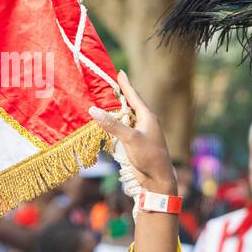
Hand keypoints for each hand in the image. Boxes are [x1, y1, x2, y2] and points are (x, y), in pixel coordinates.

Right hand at [89, 71, 176, 192]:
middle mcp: (144, 122)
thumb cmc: (149, 156)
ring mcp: (140, 133)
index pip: (134, 96)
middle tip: (105, 85)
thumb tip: (93, 109)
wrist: (158, 179)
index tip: (119, 72)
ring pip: (125, 117)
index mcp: (147, 117)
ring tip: (102, 101)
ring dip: (114, 111)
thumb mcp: (130, 138)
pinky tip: (106, 123)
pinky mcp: (135, 144)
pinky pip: (123, 129)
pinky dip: (114, 124)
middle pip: (129, 105)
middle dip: (118, 96)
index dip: (125, 85)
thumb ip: (112, 124)